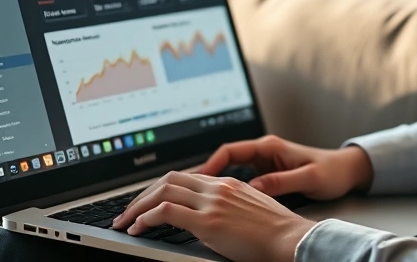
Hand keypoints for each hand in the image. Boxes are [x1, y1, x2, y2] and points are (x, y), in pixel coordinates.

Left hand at [111, 171, 316, 261]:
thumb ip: (227, 207)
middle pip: (168, 179)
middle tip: (128, 211)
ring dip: (138, 206)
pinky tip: (138, 228)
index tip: (148, 202)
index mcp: (227, 183)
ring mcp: (212, 202)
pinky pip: (166, 212)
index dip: (160, 189)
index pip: (184, 178)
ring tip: (126, 221)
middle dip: (142, 195)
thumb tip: (208, 218)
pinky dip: (146, 218)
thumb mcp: (249, 210)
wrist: (291, 239)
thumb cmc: (277, 232)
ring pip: (162, 192)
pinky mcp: (208, 221)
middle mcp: (217, 186)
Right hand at [199, 135, 373, 199]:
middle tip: (185, 189)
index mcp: (270, 147)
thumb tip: (254, 187)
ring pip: (230, 171)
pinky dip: (227, 189)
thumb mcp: (308, 178)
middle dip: (204, 174)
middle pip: (224, 160)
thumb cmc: (331, 171)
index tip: (197, 179)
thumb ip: (281, 181)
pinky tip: (219, 203)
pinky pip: (240, 179)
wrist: (347, 171)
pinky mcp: (267, 173)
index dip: (211, 164)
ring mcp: (265, 162)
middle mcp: (264, 152)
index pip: (231, 150)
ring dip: (213, 183)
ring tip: (195, 198)